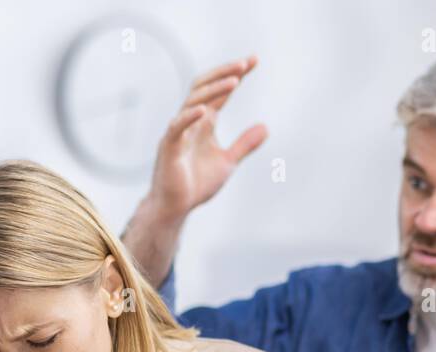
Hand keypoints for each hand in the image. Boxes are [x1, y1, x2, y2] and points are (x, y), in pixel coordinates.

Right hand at [145, 55, 267, 222]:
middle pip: (204, 87)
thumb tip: (266, 127)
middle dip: (223, 74)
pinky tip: (206, 110)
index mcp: (203, 123)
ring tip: (234, 81)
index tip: (253, 61)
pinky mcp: (169, 147)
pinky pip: (177, 127)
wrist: (175, 207)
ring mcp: (178, 132)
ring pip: (193, 101)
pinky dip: (189, 117)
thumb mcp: (228, 162)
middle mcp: (189, 122)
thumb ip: (245, 144)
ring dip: (214, 90)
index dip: (235, 76)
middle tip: (244, 64)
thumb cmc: (196, 184)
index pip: (219, 93)